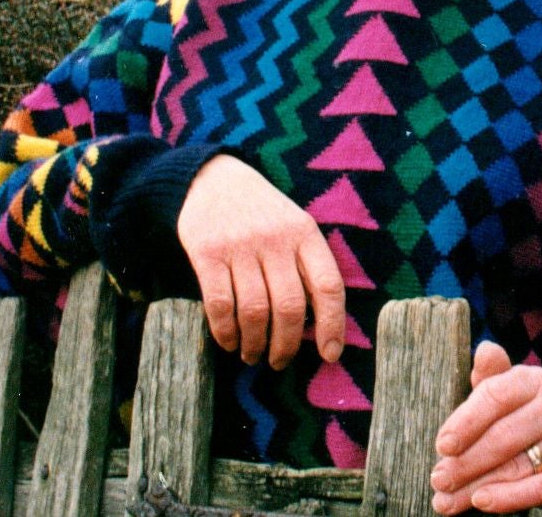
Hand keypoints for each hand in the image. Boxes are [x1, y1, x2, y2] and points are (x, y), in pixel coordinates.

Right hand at [175, 154, 345, 368]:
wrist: (211, 178)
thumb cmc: (261, 213)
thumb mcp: (293, 224)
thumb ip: (305, 265)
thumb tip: (318, 324)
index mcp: (305, 233)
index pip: (328, 284)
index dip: (333, 324)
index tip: (331, 354)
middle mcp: (276, 239)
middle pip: (289, 306)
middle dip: (286, 345)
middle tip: (279, 362)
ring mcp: (240, 245)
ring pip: (254, 311)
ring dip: (254, 343)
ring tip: (252, 355)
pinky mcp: (207, 253)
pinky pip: (220, 304)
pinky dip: (225, 332)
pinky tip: (229, 342)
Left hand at [430, 342, 541, 512]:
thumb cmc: (512, 425)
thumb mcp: (496, 401)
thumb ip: (488, 380)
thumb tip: (485, 350)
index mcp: (533, 380)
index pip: (495, 395)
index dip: (466, 421)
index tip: (442, 445)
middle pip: (503, 435)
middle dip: (465, 461)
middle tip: (438, 479)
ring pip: (516, 465)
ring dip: (476, 486)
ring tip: (447, 500)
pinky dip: (510, 498)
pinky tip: (483, 502)